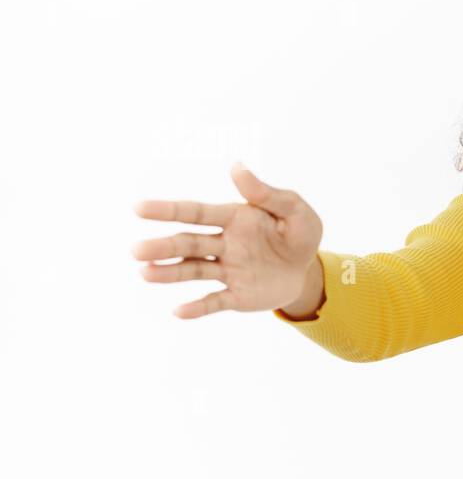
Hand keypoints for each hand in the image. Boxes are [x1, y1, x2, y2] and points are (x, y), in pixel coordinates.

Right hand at [131, 162, 323, 318]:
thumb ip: (267, 193)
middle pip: (189, 244)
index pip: (196, 213)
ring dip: (170, 273)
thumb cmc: (299, 234)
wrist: (309, 270)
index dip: (168, 210)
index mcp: (234, 219)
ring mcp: (228, 270)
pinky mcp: (237, 295)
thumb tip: (237, 167)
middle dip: (163, 247)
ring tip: (145, 273)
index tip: (138, 208)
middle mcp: (224, 244)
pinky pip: (215, 301)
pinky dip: (198, 307)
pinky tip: (179, 311)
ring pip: (194, 270)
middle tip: (137, 251)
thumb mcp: (295, 211)